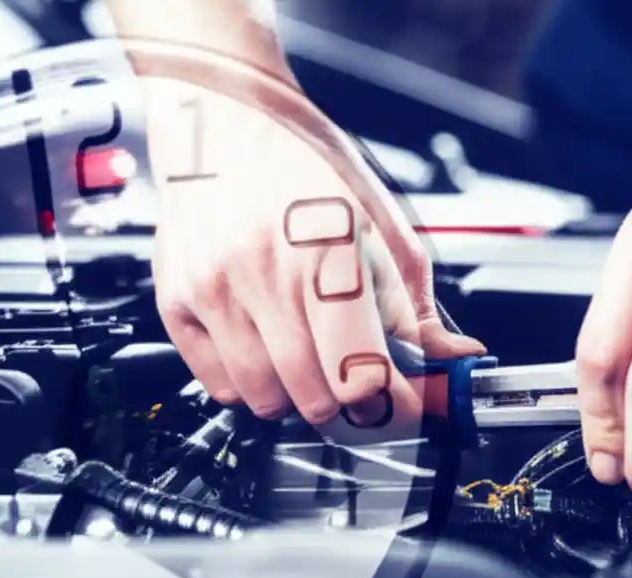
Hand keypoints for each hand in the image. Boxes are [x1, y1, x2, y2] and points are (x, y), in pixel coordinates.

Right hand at [144, 83, 483, 436]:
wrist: (224, 118)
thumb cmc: (305, 164)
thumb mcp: (380, 226)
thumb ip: (417, 307)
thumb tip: (454, 361)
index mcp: (329, 253)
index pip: (363, 376)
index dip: (393, 404)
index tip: (403, 402)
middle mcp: (266, 276)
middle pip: (316, 401)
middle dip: (348, 403)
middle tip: (357, 375)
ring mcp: (215, 292)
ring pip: (265, 402)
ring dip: (296, 396)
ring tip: (309, 353)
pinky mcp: (176, 303)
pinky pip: (219, 386)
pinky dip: (248, 383)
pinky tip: (265, 344)